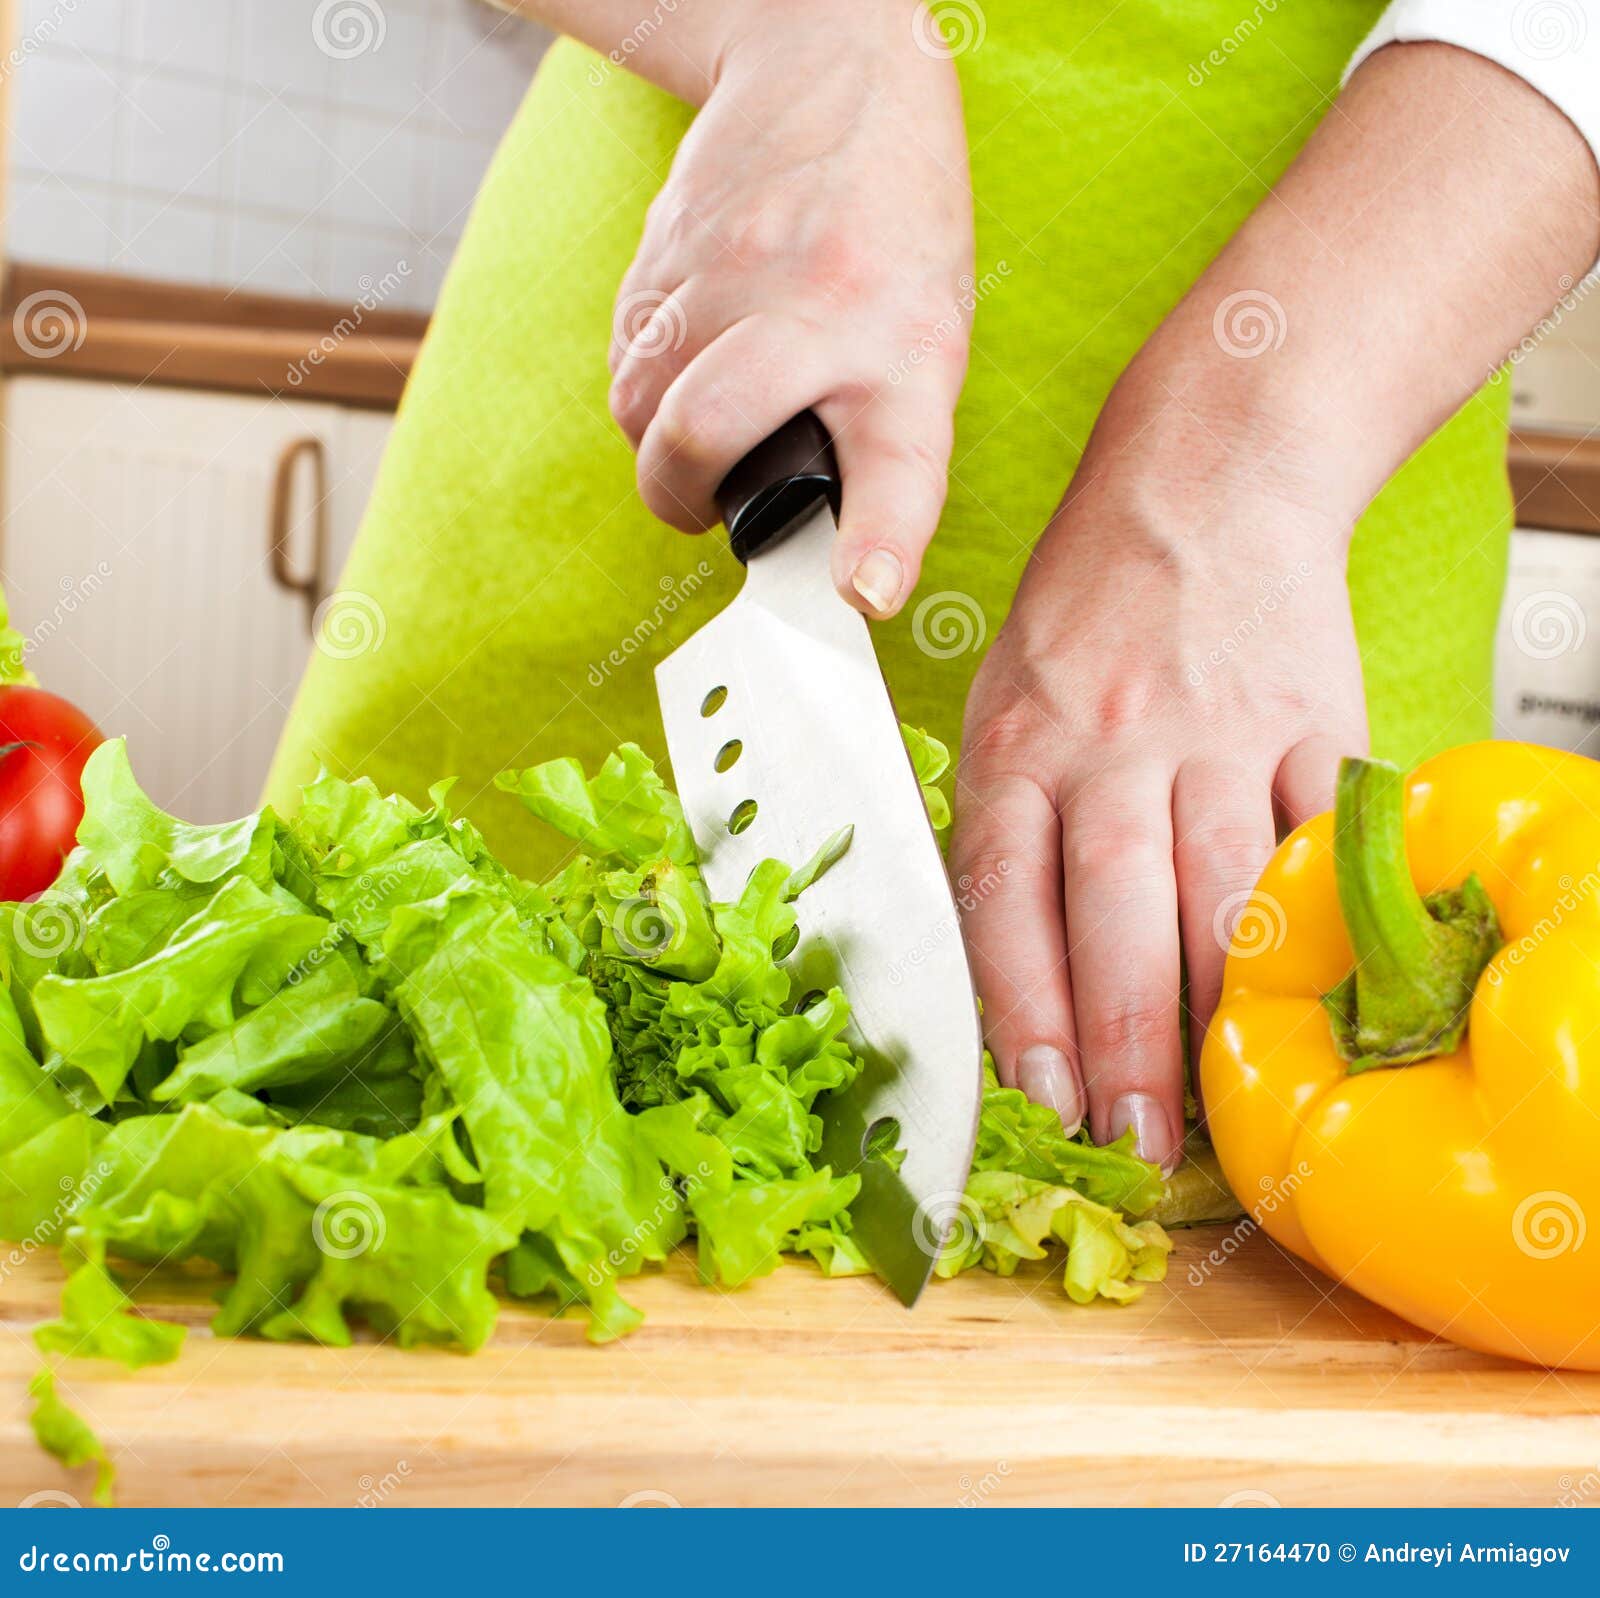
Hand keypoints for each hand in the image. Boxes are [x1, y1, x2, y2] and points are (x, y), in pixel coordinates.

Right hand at [607, 1, 972, 616]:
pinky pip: (624, 360)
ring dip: (656, 445)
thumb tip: (825, 556)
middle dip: (679, 497)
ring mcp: (729, 272)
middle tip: (700, 507)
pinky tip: (687, 353)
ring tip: (700, 425)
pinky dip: (644, 386)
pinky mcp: (663, 252)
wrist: (831, 71)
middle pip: (699, 434)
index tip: (863, 596)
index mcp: (909, 348)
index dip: (880, 540)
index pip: (898, 461)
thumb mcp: (928, 332)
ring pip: (640, 407)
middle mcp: (819, 310)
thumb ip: (879, 438)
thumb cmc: (893, 234)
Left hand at [951, 454, 1367, 1170]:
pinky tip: (1320, 996)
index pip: (1006, 893)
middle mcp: (1112, 739)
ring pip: (1226, 889)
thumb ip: (1005, 824)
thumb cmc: (1086, 612)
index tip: (1045, 1100)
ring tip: (1223, 1097)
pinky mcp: (1316, 718)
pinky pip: (1323, 836)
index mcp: (1019, 740)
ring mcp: (1221, 729)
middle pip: (1118, 908)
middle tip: (1139, 1138)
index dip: (1024, 1010)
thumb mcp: (1001, 698)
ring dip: (1224, 1007)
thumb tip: (1009, 976)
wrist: (1203, 484)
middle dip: (1127, 1040)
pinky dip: (1324, 923)